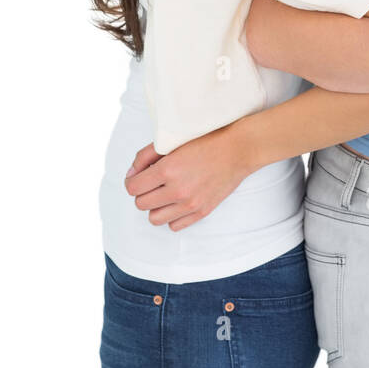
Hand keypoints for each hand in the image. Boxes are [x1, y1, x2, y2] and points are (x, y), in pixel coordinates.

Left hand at [123, 123, 254, 231]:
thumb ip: (145, 156)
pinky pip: (174, 226)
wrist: (237, 150)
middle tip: (152, 184)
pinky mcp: (202, 212)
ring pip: (154, 219)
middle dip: (143, 193)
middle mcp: (178, 190)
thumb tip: (131, 175)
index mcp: (168, 169)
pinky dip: (171, 217)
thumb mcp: (172, 142)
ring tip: (164, 195)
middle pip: (141, 204)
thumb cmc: (205, 141)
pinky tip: (177, 203)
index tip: (138, 178)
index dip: (132, 182)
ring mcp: (190, 204)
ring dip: (155, 207)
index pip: (133, 188)